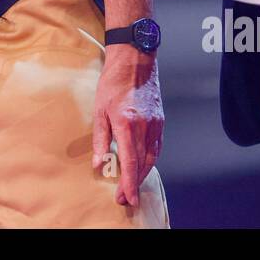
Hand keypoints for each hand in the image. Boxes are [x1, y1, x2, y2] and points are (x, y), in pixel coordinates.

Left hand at [94, 46, 162, 206]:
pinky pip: (156, 147)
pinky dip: (149, 160)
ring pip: (152, 158)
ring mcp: (155, 124)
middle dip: (134, 183)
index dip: (128, 182)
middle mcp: (145, 126)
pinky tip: (142, 166)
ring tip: (131, 186)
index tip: (126, 197)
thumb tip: (98, 162)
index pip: (130, 161)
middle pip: (143, 164)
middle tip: (124, 198)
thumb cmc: (113, 82)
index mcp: (127, 123)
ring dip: (143, 174)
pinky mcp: (160, 121)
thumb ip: (99, 138)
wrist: (135, 61)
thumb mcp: (99, 109)